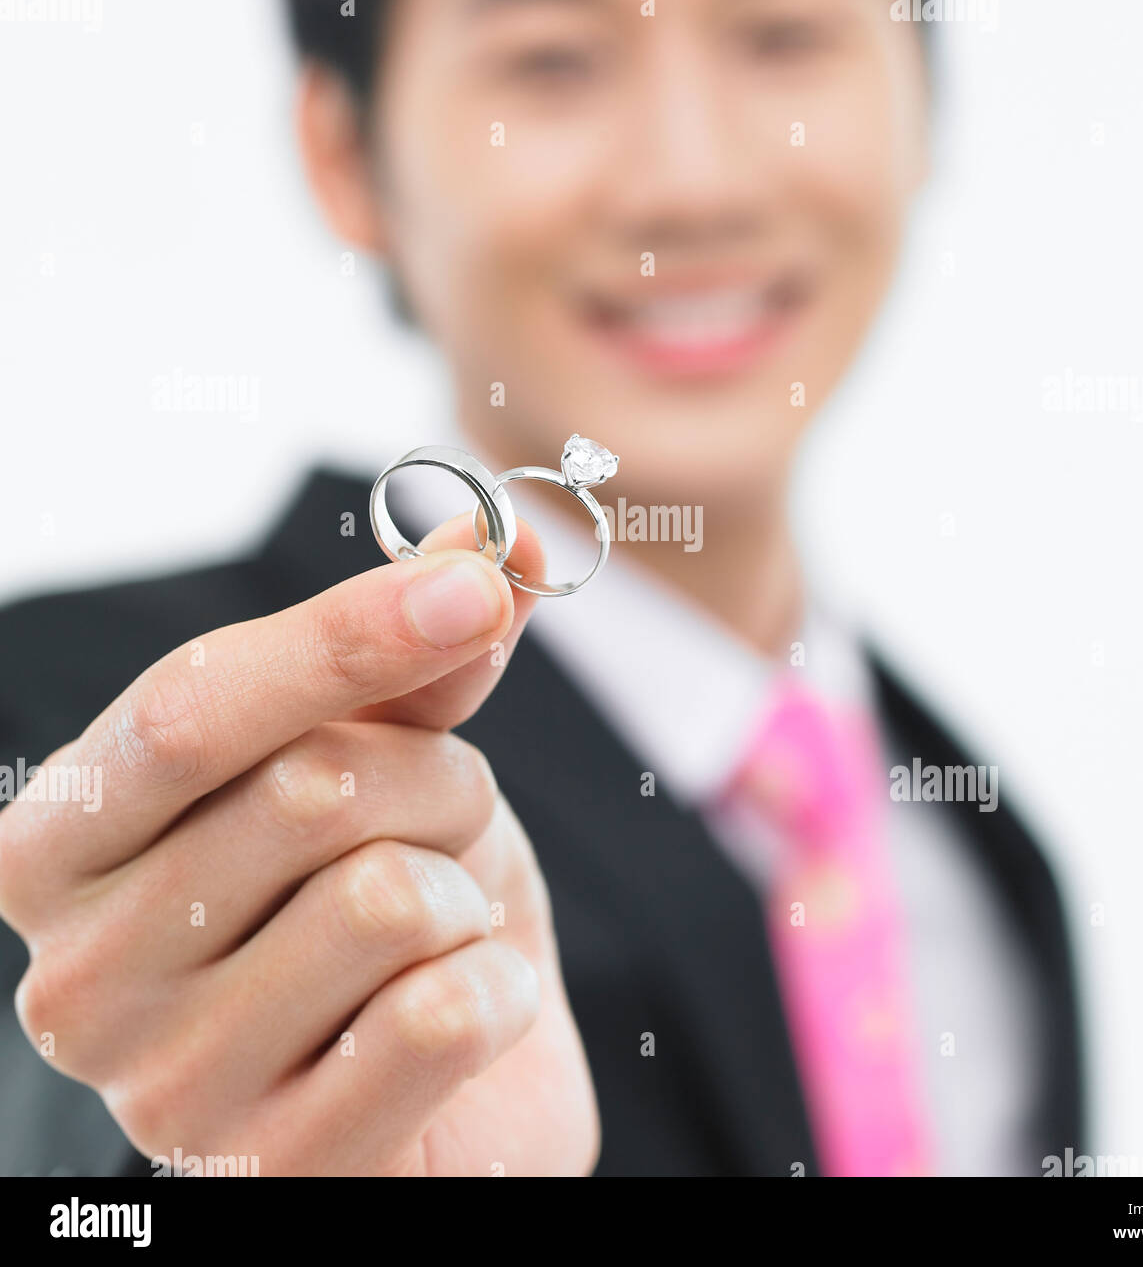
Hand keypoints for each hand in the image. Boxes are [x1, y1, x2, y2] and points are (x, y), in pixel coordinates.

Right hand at [0, 516, 598, 1175]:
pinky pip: (442, 1017)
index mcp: (68, 843)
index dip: (345, 635)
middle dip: (437, 778)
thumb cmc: (391, 895)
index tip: (475, 586)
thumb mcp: (399, 755)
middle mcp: (78, 976)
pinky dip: (497, 990)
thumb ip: (428, 652)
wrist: (448, 1081)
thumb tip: (495, 543)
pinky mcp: (277, 1176)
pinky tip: (460, 1018)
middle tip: (445, 819)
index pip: (189, 710)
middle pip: (312, 790)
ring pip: (388, 899)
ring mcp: (167, 1092)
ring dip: (464, 887)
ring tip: (440, 922)